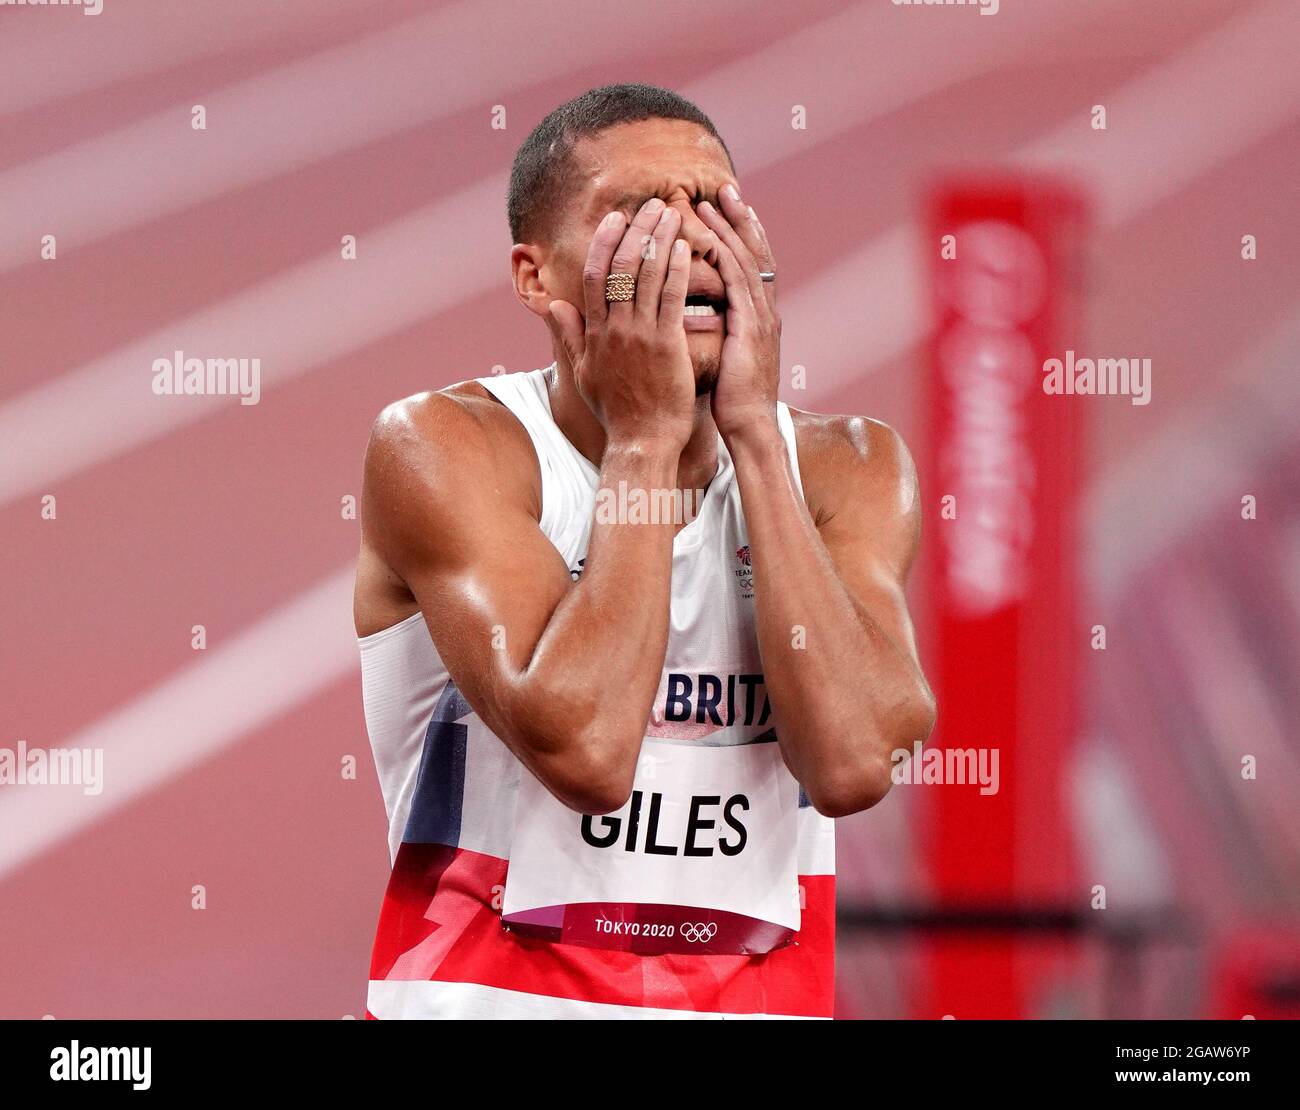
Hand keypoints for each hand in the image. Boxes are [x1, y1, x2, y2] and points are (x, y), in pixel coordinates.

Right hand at [547, 199, 694, 451]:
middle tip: (653, 204)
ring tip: (674, 214)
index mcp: (594, 333)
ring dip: (660, 239)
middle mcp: (614, 329)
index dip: (605, 241)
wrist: (642, 442)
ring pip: (648, 275)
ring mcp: (640, 336)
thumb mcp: (584, 373)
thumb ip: (570, 336)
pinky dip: (678, 270)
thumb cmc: (617, 412)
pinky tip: (688, 249)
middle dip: (637, 230)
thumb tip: (552, 305)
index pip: (593, 274)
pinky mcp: (666, 346)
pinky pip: (672, 298)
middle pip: (622, 266)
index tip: (618, 218)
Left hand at [696, 186, 781, 445]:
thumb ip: (719, 332)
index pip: (751, 266)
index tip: (727, 208)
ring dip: (730, 229)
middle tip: (725, 188)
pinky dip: (726, 258)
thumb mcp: (726, 358)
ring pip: (746, 261)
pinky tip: (712, 239)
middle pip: (754, 253)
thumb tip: (698, 318)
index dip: (741, 235)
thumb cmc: (733, 402)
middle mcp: (765, 311)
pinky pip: (737, 284)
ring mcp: (761, 318)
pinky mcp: (750, 328)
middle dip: (740, 219)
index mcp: (759, 318)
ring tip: (714, 201)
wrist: (751, 427)